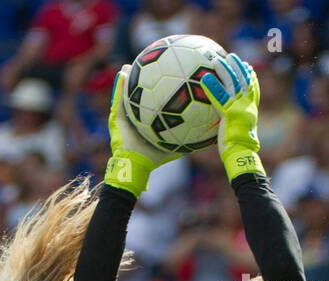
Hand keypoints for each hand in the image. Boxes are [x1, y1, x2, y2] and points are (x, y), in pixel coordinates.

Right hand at [105, 64, 181, 196]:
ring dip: (127, 79)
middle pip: (138, 97)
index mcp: (148, 123)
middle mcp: (135, 119)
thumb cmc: (155, 158)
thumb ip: (192, 136)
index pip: (153, 103)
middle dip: (140, 81)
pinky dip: (119, 87)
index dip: (159, 90)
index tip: (168, 75)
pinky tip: (124, 73)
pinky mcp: (115, 119)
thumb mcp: (177, 144)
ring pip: (125, 95)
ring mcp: (124, 119)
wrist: (136, 167)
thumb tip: (212, 131)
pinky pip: (118, 100)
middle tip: (147, 65)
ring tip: (130, 65)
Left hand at [200, 53, 263, 179]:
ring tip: (217, 60)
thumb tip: (223, 127)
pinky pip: (219, 98)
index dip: (251, 77)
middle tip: (232, 56)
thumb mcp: (236, 134)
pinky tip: (204, 79)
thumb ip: (230, 125)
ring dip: (225, 70)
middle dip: (239, 67)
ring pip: (233, 84)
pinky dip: (212, 88)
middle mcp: (248, 106)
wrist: (241, 156)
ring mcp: (241, 108)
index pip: (253, 90)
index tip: (247, 67)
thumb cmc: (237, 150)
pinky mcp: (231, 114)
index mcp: (251, 111)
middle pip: (245, 81)